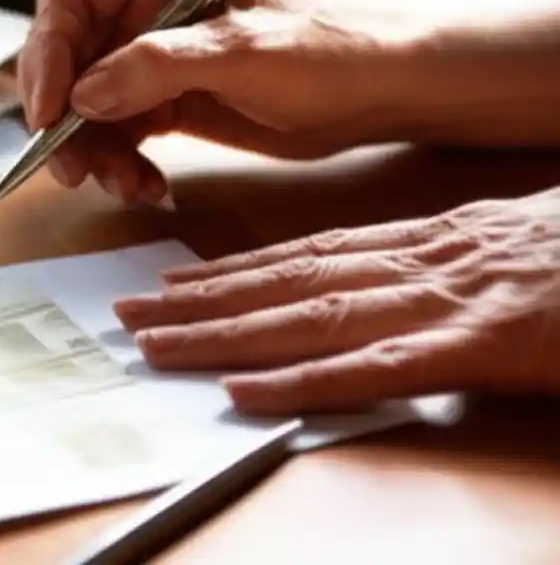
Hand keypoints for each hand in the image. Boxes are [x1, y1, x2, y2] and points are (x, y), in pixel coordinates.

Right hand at [19, 0, 422, 204]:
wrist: (377, 92)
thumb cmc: (328, 50)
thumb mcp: (243, 54)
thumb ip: (158, 67)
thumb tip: (83, 97)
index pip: (70, 0)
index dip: (46, 54)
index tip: (47, 111)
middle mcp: (143, 9)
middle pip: (68, 61)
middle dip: (65, 120)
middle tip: (73, 170)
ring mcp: (149, 58)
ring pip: (85, 108)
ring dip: (95, 154)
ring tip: (127, 186)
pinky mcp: (161, 101)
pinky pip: (117, 136)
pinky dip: (122, 166)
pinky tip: (148, 187)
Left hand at [114, 187, 559, 414]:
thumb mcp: (510, 243)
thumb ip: (445, 263)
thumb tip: (387, 283)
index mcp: (428, 239)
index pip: (307, 254)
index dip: (231, 270)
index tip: (172, 281)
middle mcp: (420, 263)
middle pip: (286, 283)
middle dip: (200, 303)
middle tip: (125, 314)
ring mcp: (447, 302)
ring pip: (308, 318)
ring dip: (223, 337)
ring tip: (154, 346)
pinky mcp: (482, 346)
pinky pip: (377, 369)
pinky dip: (306, 383)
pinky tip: (246, 397)